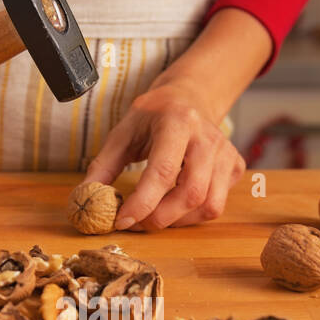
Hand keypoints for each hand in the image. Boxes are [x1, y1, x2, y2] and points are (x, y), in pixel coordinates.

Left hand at [84, 82, 244, 229]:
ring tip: (155, 215)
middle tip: (136, 223)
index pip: (162, 171)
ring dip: (178, 221)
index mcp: (178, 122)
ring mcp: (226, 153)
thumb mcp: (123, 132)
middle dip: (160, 218)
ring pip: (209, 205)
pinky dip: (192, 215)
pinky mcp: (235, 167)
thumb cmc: (153, 116)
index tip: (121, 221)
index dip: (142, 203)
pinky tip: (175, 204)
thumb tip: (85, 198)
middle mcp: (208, 138)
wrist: (189, 97)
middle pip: (191, 193)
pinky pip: (216, 204)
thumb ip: (103, 165)